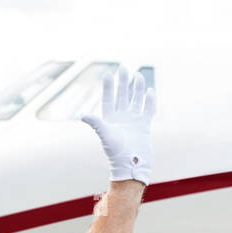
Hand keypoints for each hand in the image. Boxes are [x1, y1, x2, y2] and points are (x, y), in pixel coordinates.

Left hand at [81, 67, 155, 184]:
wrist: (131, 164)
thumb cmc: (116, 152)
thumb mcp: (105, 135)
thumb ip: (96, 123)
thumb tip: (82, 115)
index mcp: (110, 119)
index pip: (109, 98)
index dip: (108, 86)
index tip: (108, 73)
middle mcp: (121, 118)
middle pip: (122, 96)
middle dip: (123, 82)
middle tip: (124, 68)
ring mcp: (133, 121)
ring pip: (135, 100)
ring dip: (136, 88)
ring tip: (138, 75)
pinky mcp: (144, 126)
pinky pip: (147, 110)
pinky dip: (148, 101)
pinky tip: (149, 91)